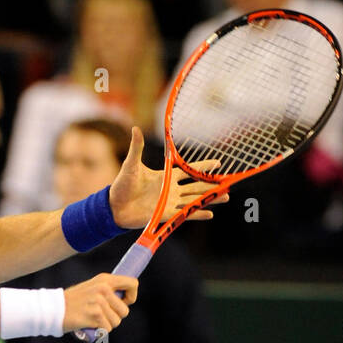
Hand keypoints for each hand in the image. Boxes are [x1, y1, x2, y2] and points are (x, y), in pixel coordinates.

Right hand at [63, 272, 136, 334]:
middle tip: (100, 315)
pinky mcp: (94, 315)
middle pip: (125, 311)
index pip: (133, 283)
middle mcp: (103, 288)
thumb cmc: (73, 302)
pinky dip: (100, 331)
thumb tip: (125, 300)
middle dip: (115, 317)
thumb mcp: (91, 288)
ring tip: (92, 320)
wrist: (53, 309)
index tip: (124, 303)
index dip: (131, 297)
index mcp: (105, 279)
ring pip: (116, 322)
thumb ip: (108, 291)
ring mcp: (99, 302)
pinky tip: (89, 325)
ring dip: (106, 325)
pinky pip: (107, 329)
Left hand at [109, 127, 227, 229]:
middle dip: (212, 184)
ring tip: (226, 196)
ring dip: (210, 198)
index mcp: (165, 176)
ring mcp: (170, 203)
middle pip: (197, 186)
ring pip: (195, 200)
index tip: (218, 163)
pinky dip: (197, 214)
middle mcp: (171, 190)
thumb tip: (135, 128)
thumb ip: (137, 148)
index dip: (203, 167)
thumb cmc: (122, 185)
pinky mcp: (165, 215)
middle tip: (229, 182)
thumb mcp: (131, 165)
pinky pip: (184, 214)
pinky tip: (209, 213)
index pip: (189, 170)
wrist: (114, 207)